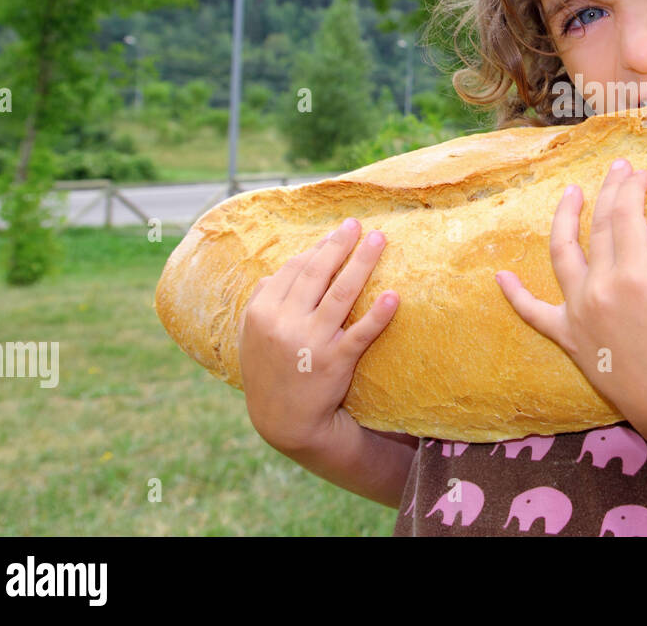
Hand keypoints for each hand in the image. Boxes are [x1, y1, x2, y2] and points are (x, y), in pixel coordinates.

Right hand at [237, 217, 398, 454]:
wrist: (284, 421)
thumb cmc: (270, 371)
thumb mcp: (252, 336)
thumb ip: (261, 300)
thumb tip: (280, 268)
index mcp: (262, 311)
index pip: (294, 269)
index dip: (318, 249)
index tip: (336, 234)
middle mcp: (284, 323)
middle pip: (317, 273)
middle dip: (339, 244)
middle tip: (358, 224)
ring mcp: (310, 342)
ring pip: (341, 293)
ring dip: (362, 263)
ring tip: (379, 240)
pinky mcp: (335, 362)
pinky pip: (360, 333)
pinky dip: (377, 314)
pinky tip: (394, 297)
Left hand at [494, 158, 646, 436]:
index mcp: (635, 277)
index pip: (627, 217)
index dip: (632, 190)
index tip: (640, 173)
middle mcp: (598, 289)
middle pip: (598, 227)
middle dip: (608, 192)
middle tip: (616, 168)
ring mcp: (578, 312)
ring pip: (561, 254)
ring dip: (563, 219)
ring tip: (569, 193)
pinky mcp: (567, 335)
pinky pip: (533, 312)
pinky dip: (514, 294)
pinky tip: (501, 275)